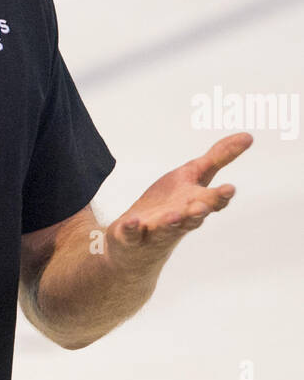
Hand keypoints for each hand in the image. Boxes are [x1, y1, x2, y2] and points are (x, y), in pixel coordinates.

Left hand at [105, 132, 251, 273]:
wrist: (139, 242)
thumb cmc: (171, 205)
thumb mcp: (193, 175)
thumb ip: (219, 157)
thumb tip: (248, 136)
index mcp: (195, 203)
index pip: (211, 201)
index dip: (220, 197)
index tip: (229, 190)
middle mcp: (178, 220)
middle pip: (191, 217)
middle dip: (197, 212)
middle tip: (202, 208)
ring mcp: (154, 230)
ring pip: (165, 228)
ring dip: (169, 223)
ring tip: (173, 216)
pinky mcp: (131, 236)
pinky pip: (131, 234)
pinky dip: (131, 229)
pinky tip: (132, 222)